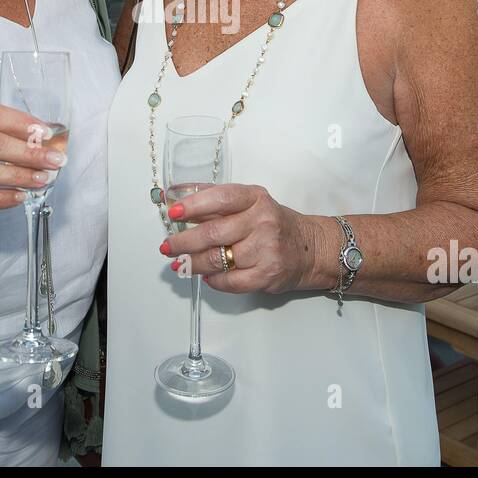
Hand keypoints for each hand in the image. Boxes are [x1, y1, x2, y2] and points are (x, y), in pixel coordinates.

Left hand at [160, 183, 322, 294]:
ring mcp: (266, 250)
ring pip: (218, 260)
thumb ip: (214, 198)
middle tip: (167, 247)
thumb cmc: (271, 223)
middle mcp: (263, 221)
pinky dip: (213, 281)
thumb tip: (174, 195)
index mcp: (255, 198)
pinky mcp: (267, 275)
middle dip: (184, 242)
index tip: (172, 213)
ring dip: (193, 264)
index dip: (193, 206)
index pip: (220, 198)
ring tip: (180, 264)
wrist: (309, 248)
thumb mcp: (249, 202)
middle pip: (213, 233)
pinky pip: (230, 281)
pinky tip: (205, 276)